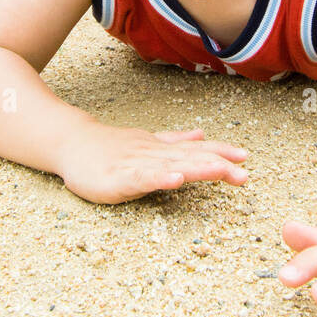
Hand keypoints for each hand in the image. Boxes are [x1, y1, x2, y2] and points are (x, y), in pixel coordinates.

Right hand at [55, 125, 248, 203]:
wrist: (71, 142)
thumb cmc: (109, 147)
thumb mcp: (147, 142)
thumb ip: (175, 141)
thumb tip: (202, 135)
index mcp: (161, 150)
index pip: (195, 150)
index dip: (220, 152)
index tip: (245, 157)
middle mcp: (153, 155)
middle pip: (189, 160)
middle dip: (218, 166)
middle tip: (244, 174)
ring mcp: (136, 165)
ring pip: (171, 167)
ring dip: (197, 169)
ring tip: (222, 172)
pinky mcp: (118, 179)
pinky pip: (142, 179)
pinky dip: (159, 179)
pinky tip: (176, 180)